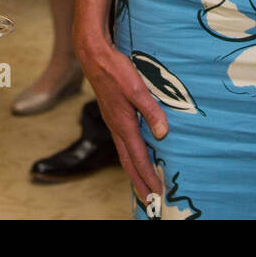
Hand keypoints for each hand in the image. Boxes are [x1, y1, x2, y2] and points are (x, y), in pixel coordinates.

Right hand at [76, 34, 166, 199]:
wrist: (93, 55)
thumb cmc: (115, 69)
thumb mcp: (136, 87)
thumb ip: (150, 110)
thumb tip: (162, 133)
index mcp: (123, 123)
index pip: (138, 157)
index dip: (148, 176)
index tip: (156, 193)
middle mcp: (116, 127)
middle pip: (128, 162)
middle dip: (139, 182)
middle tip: (150, 201)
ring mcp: (113, 121)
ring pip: (124, 154)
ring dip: (134, 172)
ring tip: (143, 186)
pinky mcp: (112, 115)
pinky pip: (122, 143)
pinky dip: (129, 156)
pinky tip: (135, 156)